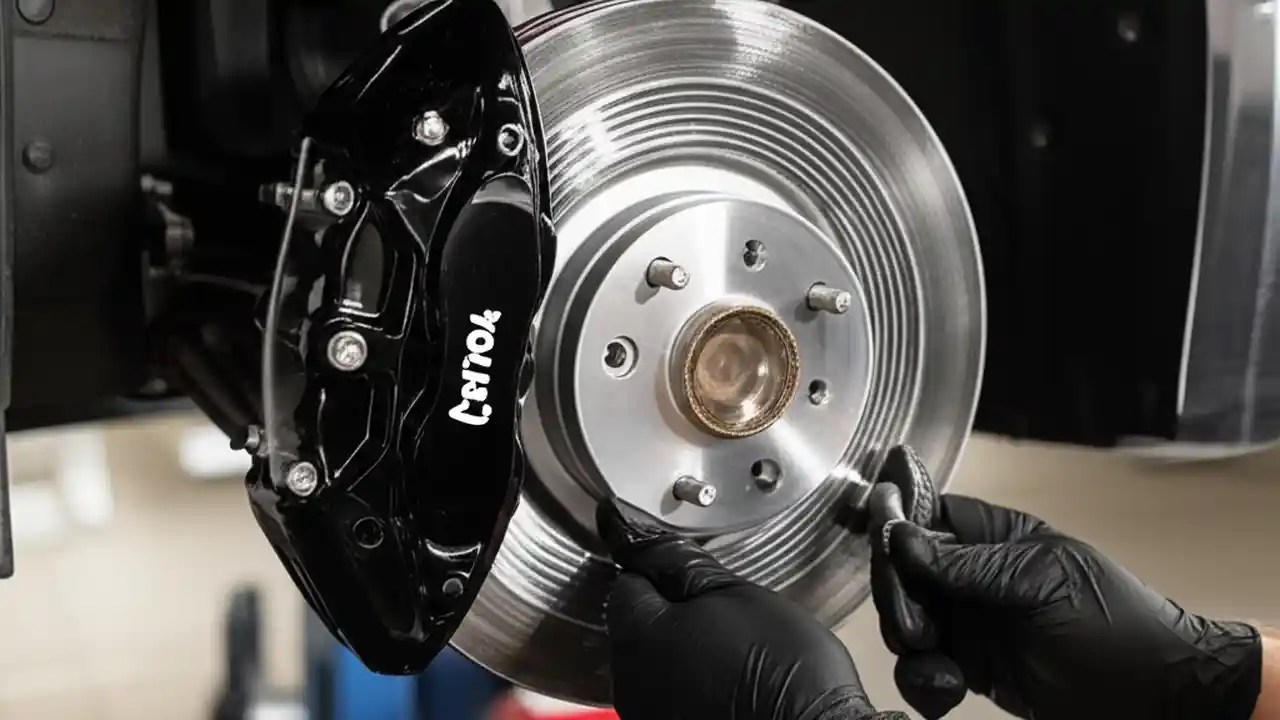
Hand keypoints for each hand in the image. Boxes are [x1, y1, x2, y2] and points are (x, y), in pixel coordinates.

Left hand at [598, 500, 898, 719]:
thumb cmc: (782, 670)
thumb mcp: (734, 593)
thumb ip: (676, 562)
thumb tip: (631, 532)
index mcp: (638, 636)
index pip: (628, 578)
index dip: (662, 566)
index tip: (690, 568)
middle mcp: (630, 683)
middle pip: (636, 623)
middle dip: (671, 610)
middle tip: (727, 612)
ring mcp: (649, 715)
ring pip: (653, 662)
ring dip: (681, 649)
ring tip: (734, 652)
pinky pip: (671, 696)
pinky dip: (692, 684)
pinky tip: (730, 684)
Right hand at [868, 446, 1263, 719]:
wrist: (1158, 698)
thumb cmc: (1117, 625)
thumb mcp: (1042, 580)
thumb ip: (969, 564)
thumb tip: (902, 537)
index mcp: (998, 538)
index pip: (929, 514)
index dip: (898, 521)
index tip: (880, 537)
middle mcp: (976, 576)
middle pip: (904, 570)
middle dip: (899, 595)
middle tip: (917, 622)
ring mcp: (972, 622)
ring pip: (905, 620)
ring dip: (909, 641)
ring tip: (938, 660)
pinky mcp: (971, 668)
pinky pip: (922, 668)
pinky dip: (923, 681)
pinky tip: (946, 692)